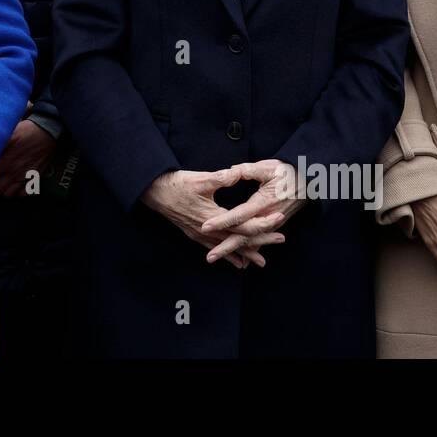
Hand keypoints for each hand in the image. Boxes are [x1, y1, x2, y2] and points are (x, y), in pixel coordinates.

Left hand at [0, 119, 55, 197]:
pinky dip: (18, 192)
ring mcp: (24, 178)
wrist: (47, 132)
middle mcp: (14, 173)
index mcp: (5, 162)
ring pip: (8, 195)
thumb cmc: (26, 131)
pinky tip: (14, 184)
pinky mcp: (34, 179)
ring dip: (3, 190)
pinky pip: (23, 194)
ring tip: (1, 183)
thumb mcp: (8, 134)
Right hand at [141, 167, 284, 269]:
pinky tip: (237, 263)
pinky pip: (215, 248)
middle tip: (281, 239)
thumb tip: (237, 173)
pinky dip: (227, 255)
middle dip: (261, 240)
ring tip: (263, 260)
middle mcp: (208, 230)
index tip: (278, 218)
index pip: (243, 224)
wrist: (155, 193)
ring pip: (228, 247)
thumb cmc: (177, 184)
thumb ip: (220, 177)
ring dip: (246, 252)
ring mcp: (200, 235)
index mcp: (213, 216)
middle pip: (239, 239)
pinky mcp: (195, 234)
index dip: (262, 222)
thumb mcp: (199, 179)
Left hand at [199, 160, 305, 263]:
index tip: (206, 226)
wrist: (308, 181)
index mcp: (263, 202)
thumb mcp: (268, 167)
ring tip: (216, 259)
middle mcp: (267, 217)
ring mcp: (271, 223)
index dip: (222, 221)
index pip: (239, 215)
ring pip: (251, 241)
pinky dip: (251, 252)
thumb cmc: (286, 172)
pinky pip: (260, 240)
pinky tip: (242, 263)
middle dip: (225, 246)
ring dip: (234, 251)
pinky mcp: (274, 225)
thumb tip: (232, 170)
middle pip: (244, 235)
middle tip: (209, 257)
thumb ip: (249, 170)